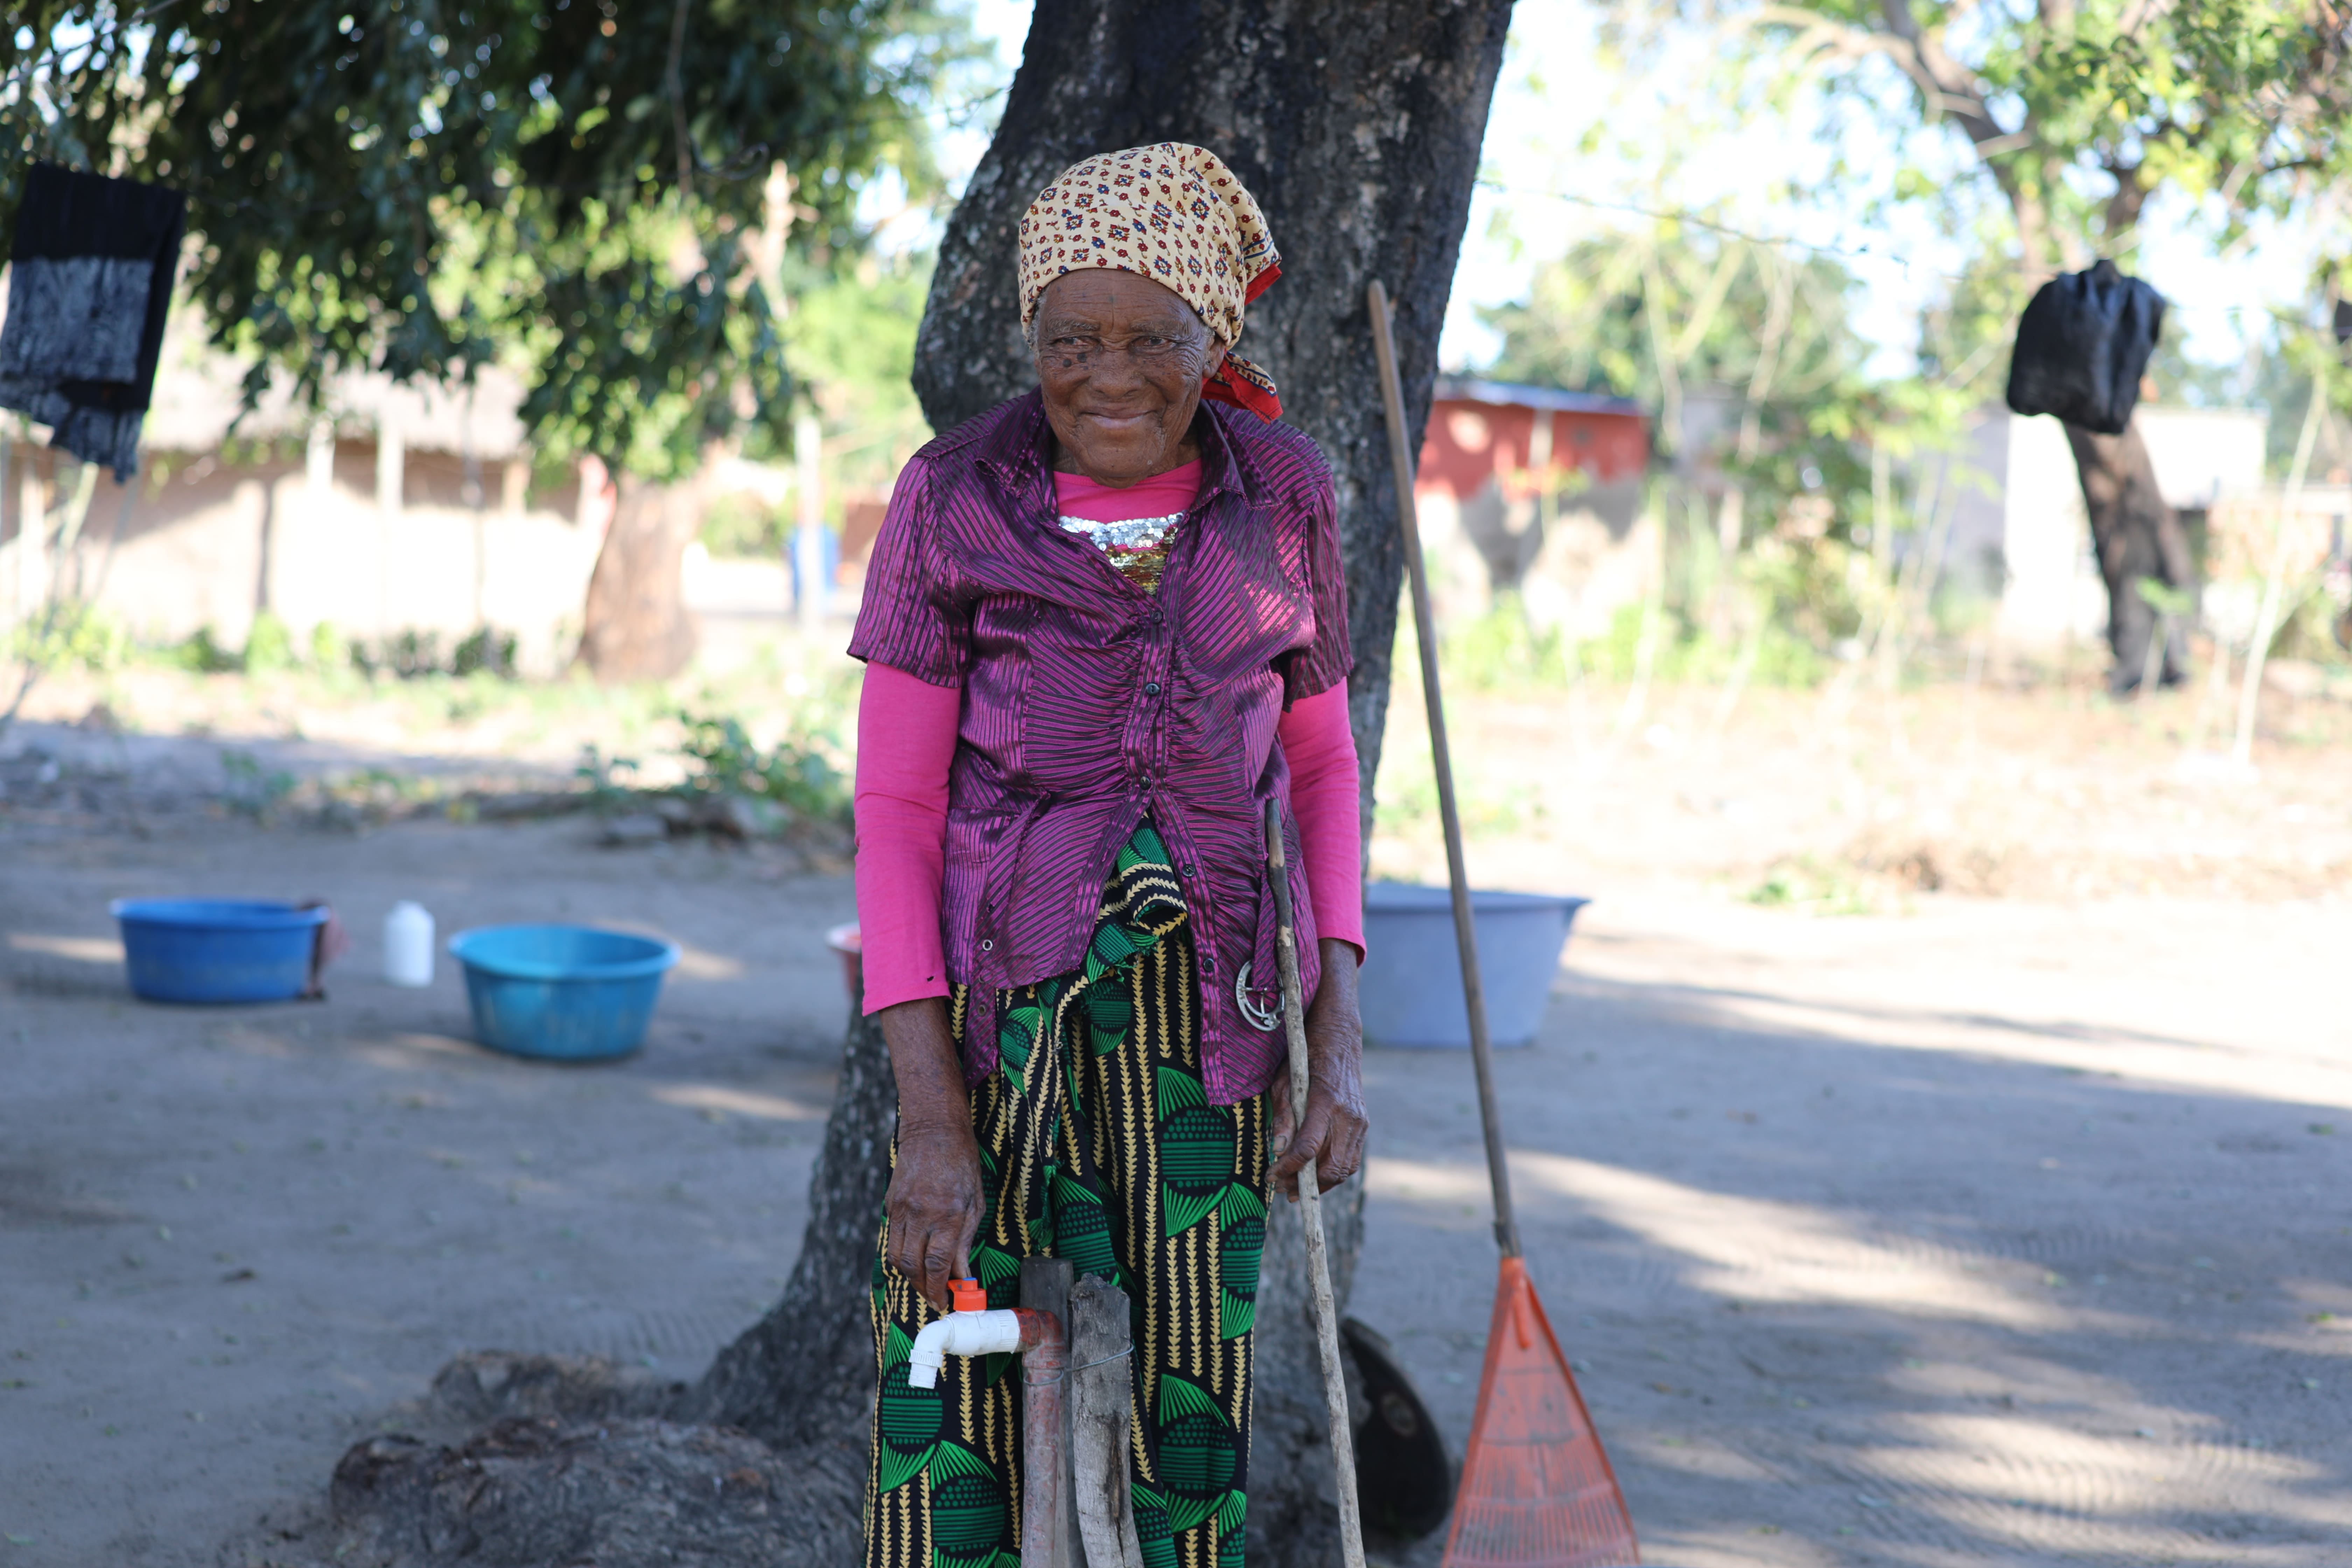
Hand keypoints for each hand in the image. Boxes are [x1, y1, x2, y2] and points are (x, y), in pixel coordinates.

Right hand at [885, 1119, 984, 1312]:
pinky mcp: (890, 1204)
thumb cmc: (962, 1164)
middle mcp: (922, 1214)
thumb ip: (965, 1240)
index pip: (938, 1263)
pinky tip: (916, 1257)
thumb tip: (963, 1276)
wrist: (933, 1130)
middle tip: (935, 1297)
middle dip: (924, 1289)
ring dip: (911, 1277)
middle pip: (914, 1266)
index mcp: (949, 1213)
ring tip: (926, 1282)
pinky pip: (893, 1239)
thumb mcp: (976, 1202)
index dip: (940, 1289)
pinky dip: (902, 1255)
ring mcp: (902, 1209)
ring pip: (898, 1257)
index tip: (945, 1302)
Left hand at [1269, 939, 1368, 1200]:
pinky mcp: (1364, 1122)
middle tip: (1284, 1190)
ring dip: (1322, 1183)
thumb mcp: (1284, 1081)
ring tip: (1298, 1188)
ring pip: (1345, 1167)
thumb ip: (1283, 1117)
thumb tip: (1279, 1150)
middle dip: (1306, 1184)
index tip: (1271, 1176)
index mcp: (1324, 1100)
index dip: (1288, 1168)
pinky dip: (1334, 1170)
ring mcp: (1359, 1120)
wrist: (1340, 1037)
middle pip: (1331, 1166)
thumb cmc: (1305, 1056)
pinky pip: (1351, 1157)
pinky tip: (1316, 1172)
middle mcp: (1347, 1114)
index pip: (1307, 1147)